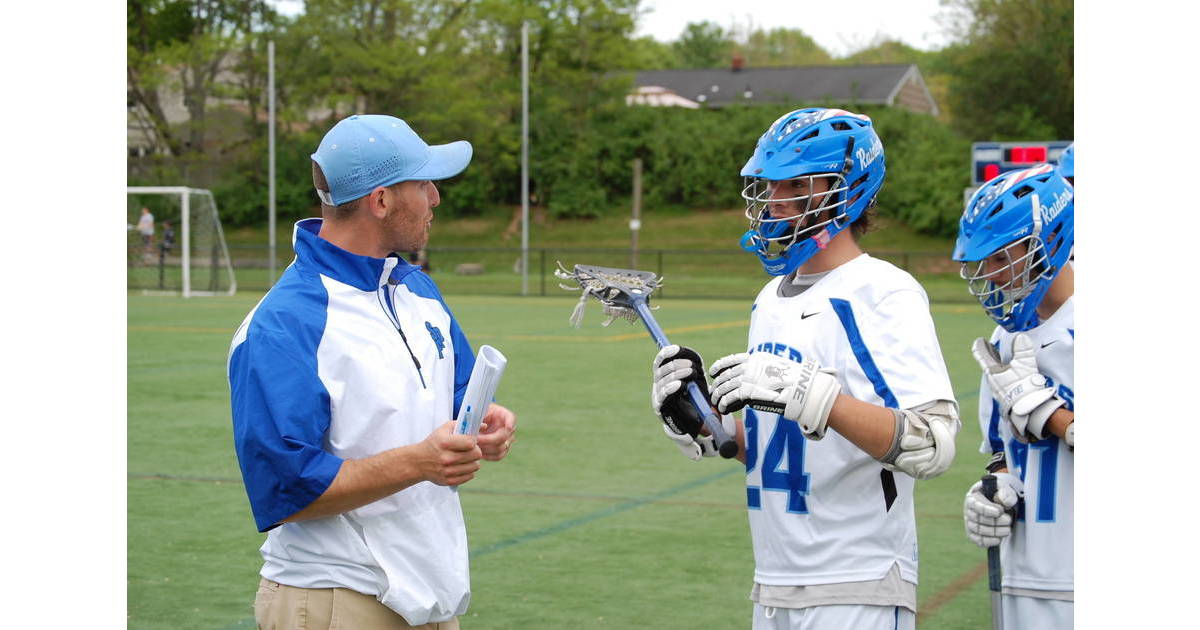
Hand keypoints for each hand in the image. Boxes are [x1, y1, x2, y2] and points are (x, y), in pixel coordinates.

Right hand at [416, 421, 481, 485]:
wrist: (419, 462)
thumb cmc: (434, 443)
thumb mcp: (444, 429)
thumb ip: (463, 424)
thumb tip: (484, 426)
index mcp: (445, 443)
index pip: (470, 443)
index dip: (474, 441)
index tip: (470, 441)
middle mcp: (446, 458)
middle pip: (476, 455)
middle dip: (476, 451)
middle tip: (471, 450)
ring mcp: (448, 471)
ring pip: (475, 466)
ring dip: (473, 461)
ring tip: (466, 458)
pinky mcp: (449, 481)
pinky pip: (470, 476)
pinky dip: (469, 471)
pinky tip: (462, 466)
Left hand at [476, 403, 515, 461]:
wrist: (474, 424)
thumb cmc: (475, 416)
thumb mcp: (477, 413)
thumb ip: (479, 418)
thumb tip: (484, 427)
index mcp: (504, 415)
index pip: (511, 418)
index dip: (510, 423)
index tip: (508, 427)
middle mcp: (509, 429)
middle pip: (504, 436)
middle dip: (489, 439)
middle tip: (476, 439)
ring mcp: (507, 441)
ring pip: (501, 448)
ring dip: (486, 448)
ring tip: (474, 447)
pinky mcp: (502, 450)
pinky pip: (498, 456)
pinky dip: (488, 456)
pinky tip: (478, 453)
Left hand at [652, 345, 728, 460]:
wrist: (686, 407)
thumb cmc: (691, 420)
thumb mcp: (693, 433)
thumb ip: (692, 445)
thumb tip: (696, 457)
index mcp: (662, 408)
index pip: (661, 397)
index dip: (668, 390)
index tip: (680, 386)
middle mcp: (657, 392)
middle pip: (661, 379)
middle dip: (676, 374)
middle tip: (692, 372)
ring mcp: (658, 378)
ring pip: (662, 368)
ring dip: (677, 365)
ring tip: (692, 367)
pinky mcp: (662, 367)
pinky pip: (662, 358)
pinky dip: (669, 353)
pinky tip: (676, 349)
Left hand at [709, 352, 840, 438]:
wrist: (803, 388)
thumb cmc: (794, 381)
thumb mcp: (776, 368)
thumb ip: (761, 371)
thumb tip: (752, 380)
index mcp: (756, 358)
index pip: (731, 360)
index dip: (719, 366)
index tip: (713, 373)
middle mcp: (749, 366)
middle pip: (726, 375)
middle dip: (717, 385)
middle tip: (713, 393)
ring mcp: (748, 378)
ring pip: (725, 387)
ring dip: (718, 396)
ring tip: (716, 403)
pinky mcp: (748, 391)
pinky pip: (729, 398)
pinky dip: (724, 404)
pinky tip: (723, 409)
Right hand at [963, 472, 1022, 547]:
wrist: (1002, 505)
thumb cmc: (1000, 495)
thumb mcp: (1004, 489)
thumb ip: (1006, 492)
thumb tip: (1003, 501)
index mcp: (973, 497)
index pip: (975, 505)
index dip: (987, 509)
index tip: (1000, 511)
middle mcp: (968, 510)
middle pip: (977, 519)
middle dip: (994, 521)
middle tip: (1008, 520)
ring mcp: (970, 523)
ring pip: (977, 530)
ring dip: (994, 532)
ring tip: (1007, 529)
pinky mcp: (974, 534)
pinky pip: (977, 540)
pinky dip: (987, 541)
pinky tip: (998, 539)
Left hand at [972, 334, 1063, 441]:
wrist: (1027, 409)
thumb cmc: (1024, 385)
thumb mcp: (1025, 364)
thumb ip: (1023, 349)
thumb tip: (1020, 336)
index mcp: (991, 371)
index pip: (982, 355)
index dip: (980, 347)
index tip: (979, 340)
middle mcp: (991, 380)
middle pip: (987, 363)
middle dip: (988, 353)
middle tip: (988, 345)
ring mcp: (998, 388)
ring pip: (994, 371)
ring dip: (995, 362)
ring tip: (998, 355)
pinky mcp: (1005, 395)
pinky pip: (1000, 379)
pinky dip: (1002, 371)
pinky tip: (1008, 371)